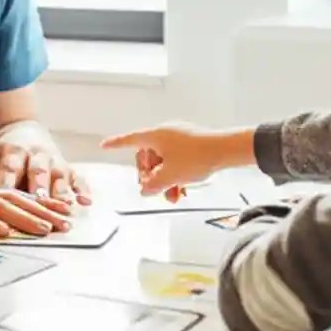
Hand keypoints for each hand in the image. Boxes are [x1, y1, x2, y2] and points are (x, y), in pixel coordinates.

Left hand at [0, 123, 92, 207]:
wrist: (23, 130)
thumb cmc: (5, 152)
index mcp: (14, 152)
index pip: (11, 169)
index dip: (9, 184)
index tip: (7, 200)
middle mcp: (36, 155)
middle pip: (38, 171)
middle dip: (40, 187)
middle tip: (40, 202)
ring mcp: (54, 160)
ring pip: (59, 175)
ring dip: (62, 191)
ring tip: (66, 207)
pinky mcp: (68, 166)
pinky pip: (78, 176)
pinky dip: (83, 188)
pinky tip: (86, 200)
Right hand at [100, 123, 253, 198]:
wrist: (225, 149)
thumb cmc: (196, 157)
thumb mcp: (169, 176)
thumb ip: (152, 185)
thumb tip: (145, 189)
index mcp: (154, 136)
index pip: (130, 140)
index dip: (116, 144)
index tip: (105, 145)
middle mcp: (164, 133)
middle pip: (147, 156)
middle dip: (150, 176)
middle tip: (155, 191)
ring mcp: (179, 137)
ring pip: (163, 161)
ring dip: (164, 179)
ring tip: (173, 196)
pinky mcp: (191, 143)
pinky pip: (176, 159)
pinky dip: (175, 174)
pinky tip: (182, 189)